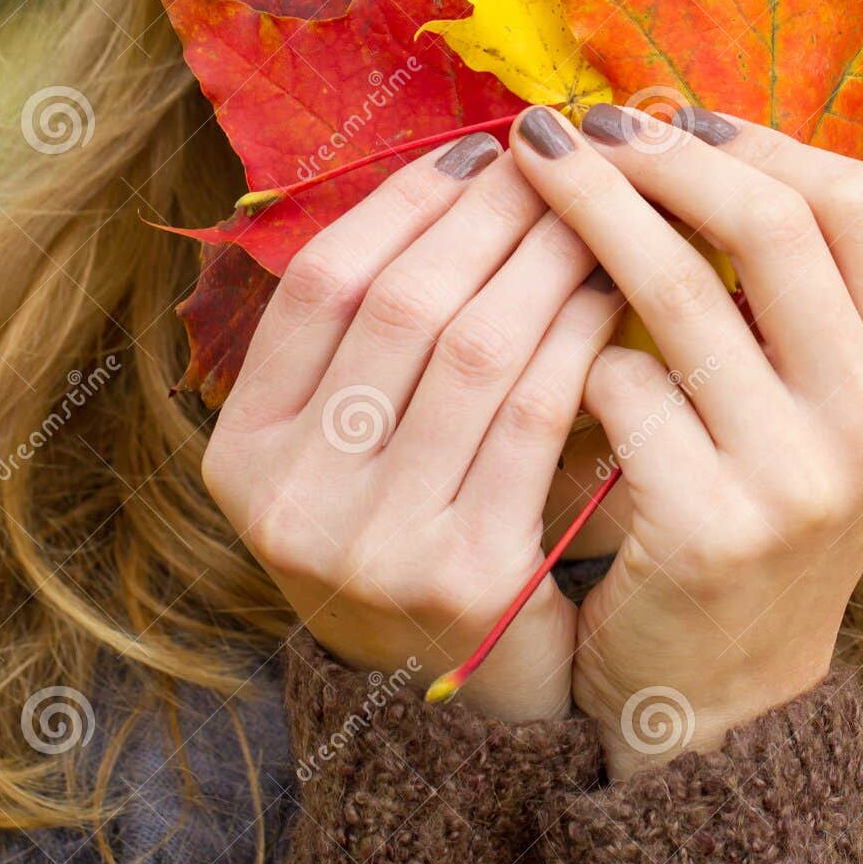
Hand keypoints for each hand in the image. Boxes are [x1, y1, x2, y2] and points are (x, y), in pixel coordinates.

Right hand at [202, 132, 618, 722]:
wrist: (466, 714)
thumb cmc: (422, 544)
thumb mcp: (361, 455)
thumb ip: (380, 347)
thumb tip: (464, 174)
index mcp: (244, 452)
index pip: (318, 286)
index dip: (402, 203)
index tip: (478, 149)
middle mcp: (286, 498)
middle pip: (399, 304)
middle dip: (492, 213)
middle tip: (563, 160)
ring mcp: (367, 542)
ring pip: (471, 345)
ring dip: (547, 258)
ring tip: (606, 209)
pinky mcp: (463, 572)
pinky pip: (534, 412)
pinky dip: (580, 336)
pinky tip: (618, 293)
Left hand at [510, 105, 862, 774]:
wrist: (719, 689)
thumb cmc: (742, 513)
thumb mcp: (802, 409)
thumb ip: (774, 298)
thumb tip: (673, 137)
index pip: (858, 201)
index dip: (756, 142)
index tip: (665, 114)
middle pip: (772, 224)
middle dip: (659, 154)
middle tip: (574, 121)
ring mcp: (801, 477)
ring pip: (683, 291)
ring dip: (592, 213)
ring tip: (526, 167)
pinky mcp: (711, 527)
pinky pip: (621, 385)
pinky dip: (574, 353)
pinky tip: (548, 359)